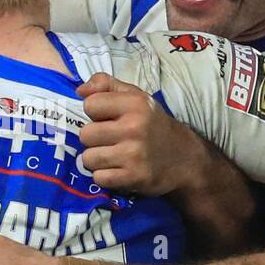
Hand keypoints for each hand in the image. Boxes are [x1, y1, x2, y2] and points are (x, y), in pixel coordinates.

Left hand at [77, 72, 201, 196]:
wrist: (184, 159)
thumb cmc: (153, 124)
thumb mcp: (135, 97)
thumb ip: (106, 85)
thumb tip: (80, 91)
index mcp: (135, 103)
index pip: (90, 104)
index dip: (95, 113)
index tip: (108, 119)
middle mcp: (135, 127)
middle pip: (85, 135)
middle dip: (94, 139)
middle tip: (110, 141)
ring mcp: (134, 154)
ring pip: (88, 158)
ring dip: (97, 160)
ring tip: (113, 156)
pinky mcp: (134, 177)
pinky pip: (99, 178)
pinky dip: (105, 177)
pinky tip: (118, 170)